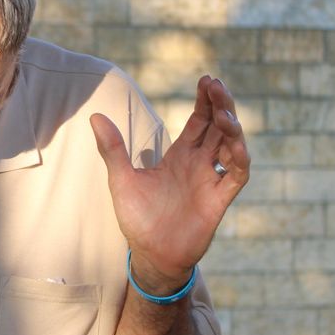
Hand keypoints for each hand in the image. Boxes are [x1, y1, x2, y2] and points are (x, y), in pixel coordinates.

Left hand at [90, 74, 248, 292]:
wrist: (150, 255)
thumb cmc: (137, 219)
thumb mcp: (121, 179)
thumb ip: (112, 149)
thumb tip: (95, 116)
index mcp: (179, 156)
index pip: (198, 121)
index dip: (205, 100)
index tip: (206, 79)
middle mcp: (199, 164)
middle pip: (218, 127)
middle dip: (220, 105)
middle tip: (217, 85)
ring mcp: (211, 180)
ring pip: (231, 146)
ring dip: (231, 128)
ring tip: (224, 113)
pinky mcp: (219, 200)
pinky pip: (237, 176)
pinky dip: (240, 160)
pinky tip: (235, 146)